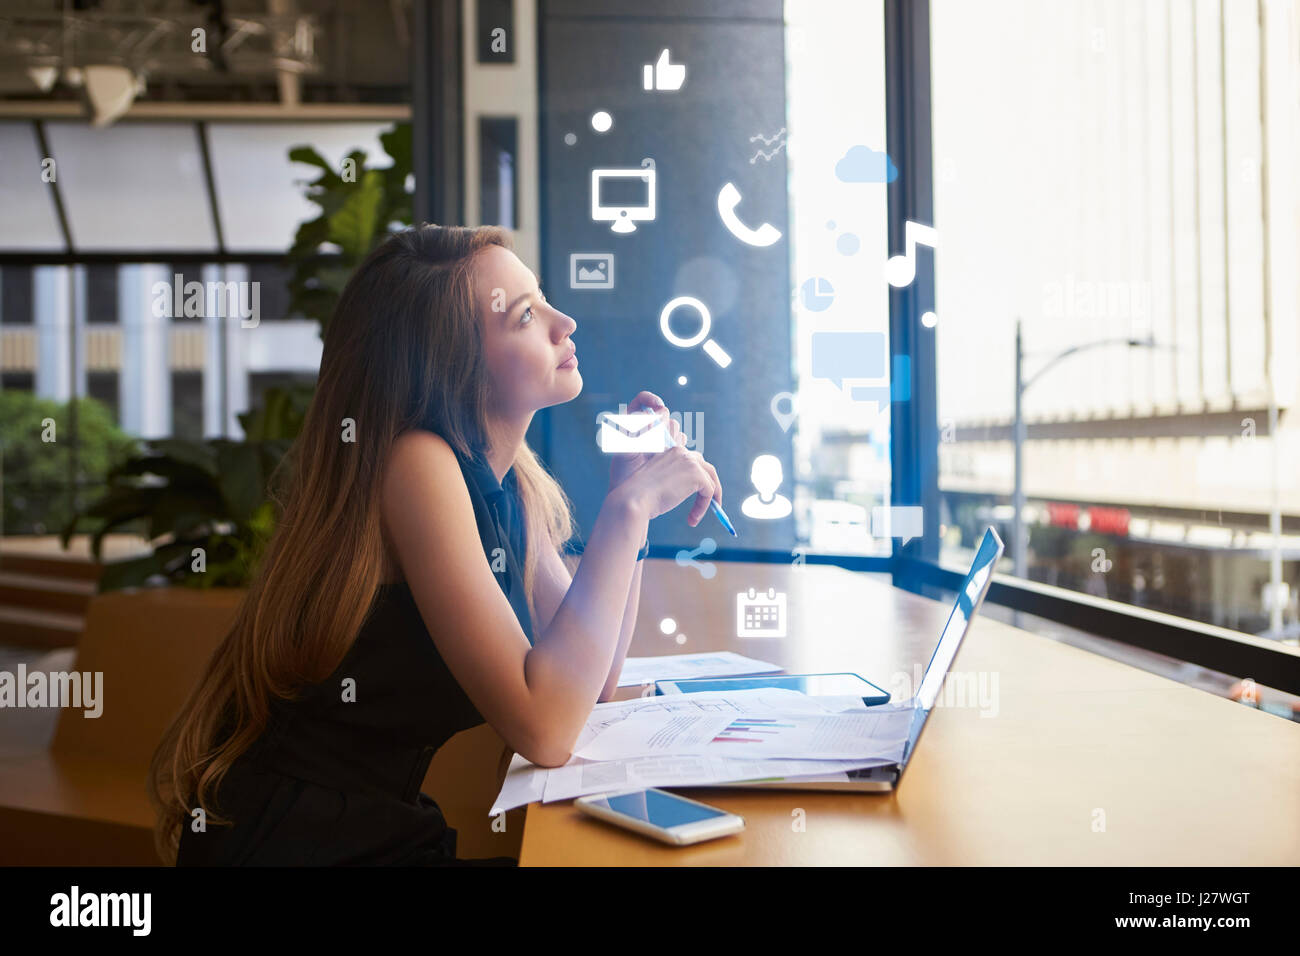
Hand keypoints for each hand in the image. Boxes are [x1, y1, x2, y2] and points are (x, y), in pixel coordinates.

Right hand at [606, 398, 722, 527]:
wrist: (634, 499)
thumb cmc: (639, 495)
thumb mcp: (657, 481)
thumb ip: (673, 479)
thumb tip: (687, 488)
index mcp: (671, 451)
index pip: (693, 462)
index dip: (698, 479)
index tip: (699, 493)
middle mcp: (682, 452)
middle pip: (707, 468)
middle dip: (710, 486)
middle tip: (710, 503)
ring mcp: (690, 462)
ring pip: (711, 481)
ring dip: (708, 500)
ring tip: (697, 515)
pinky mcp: (697, 476)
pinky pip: (709, 493)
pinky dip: (703, 507)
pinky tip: (692, 518)